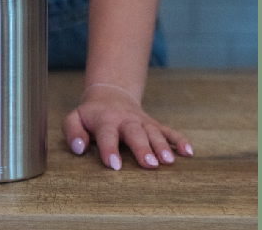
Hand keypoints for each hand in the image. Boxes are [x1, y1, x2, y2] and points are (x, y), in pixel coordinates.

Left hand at [64, 84, 193, 170]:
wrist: (111, 95)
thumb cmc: (91, 115)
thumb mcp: (74, 119)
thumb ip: (73, 132)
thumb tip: (79, 148)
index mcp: (105, 120)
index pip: (107, 134)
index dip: (110, 149)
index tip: (114, 165)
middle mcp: (126, 120)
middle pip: (135, 134)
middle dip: (143, 149)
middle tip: (150, 165)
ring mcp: (143, 122)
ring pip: (154, 133)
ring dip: (162, 146)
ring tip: (168, 161)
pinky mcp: (154, 125)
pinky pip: (169, 131)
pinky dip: (180, 140)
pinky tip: (188, 152)